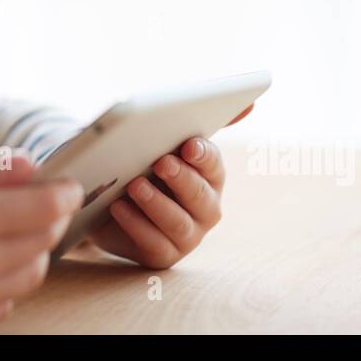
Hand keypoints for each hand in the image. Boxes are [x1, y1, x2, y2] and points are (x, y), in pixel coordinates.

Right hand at [0, 139, 83, 333]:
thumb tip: (30, 166)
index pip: (47, 209)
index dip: (65, 191)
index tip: (67, 182)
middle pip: (45, 244)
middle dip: (47, 217)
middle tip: (31, 197)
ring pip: (29, 277)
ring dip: (29, 250)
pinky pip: (2, 305)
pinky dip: (3, 281)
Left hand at [83, 102, 252, 268]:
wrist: (110, 203)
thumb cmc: (145, 167)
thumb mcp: (166, 143)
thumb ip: (200, 122)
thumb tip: (250, 106)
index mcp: (210, 177)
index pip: (214, 165)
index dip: (202, 155)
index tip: (188, 145)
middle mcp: (206, 208)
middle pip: (200, 195)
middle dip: (181, 179)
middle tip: (160, 162)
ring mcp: (187, 235)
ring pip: (178, 222)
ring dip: (156, 203)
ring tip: (134, 185)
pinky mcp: (163, 255)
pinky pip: (153, 243)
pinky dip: (135, 224)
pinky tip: (118, 206)